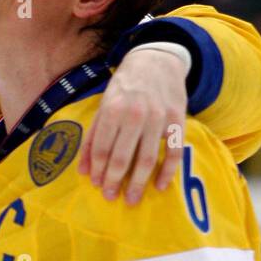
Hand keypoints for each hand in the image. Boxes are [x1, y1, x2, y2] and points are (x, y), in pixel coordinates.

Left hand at [78, 48, 187, 204]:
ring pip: (146, 159)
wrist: (157, 61)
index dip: (97, 170)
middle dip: (113, 181)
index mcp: (113, 110)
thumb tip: (82, 171)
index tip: (96, 185)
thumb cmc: (126, 87)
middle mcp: (135, 115)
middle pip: (122, 157)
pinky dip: (167, 172)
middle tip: (110, 197)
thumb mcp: (103, 106)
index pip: (101, 148)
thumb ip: (92, 137)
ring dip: (137, 183)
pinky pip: (173, 152)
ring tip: (131, 200)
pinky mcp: (177, 121)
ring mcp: (158, 118)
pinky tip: (159, 187)